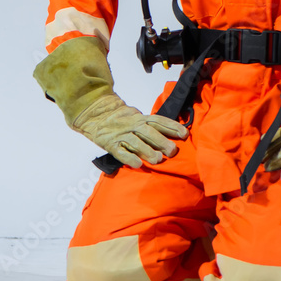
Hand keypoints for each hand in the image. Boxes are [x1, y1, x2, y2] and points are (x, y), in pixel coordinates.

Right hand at [72, 94, 187, 168]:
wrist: (96, 116)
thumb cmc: (122, 119)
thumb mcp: (137, 117)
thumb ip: (152, 125)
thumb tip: (173, 134)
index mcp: (140, 117)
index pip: (158, 120)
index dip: (171, 126)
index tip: (184, 134)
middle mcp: (132, 125)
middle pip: (148, 132)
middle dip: (161, 140)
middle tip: (172, 151)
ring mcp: (121, 135)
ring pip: (135, 142)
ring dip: (147, 150)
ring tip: (158, 159)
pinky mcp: (111, 145)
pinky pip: (120, 152)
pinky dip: (129, 158)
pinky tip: (138, 164)